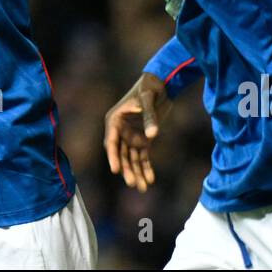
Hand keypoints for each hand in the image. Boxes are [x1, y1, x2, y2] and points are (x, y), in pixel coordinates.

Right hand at [103, 73, 170, 191]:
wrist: (161, 84)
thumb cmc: (149, 87)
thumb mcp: (148, 99)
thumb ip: (149, 117)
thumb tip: (152, 135)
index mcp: (115, 120)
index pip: (111, 142)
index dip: (113, 157)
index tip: (115, 170)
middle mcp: (121, 131)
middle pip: (121, 154)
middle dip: (126, 169)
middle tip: (132, 183)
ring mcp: (132, 136)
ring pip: (132, 159)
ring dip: (136, 172)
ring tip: (143, 188)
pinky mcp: (144, 139)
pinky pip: (143, 156)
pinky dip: (147, 167)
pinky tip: (150, 179)